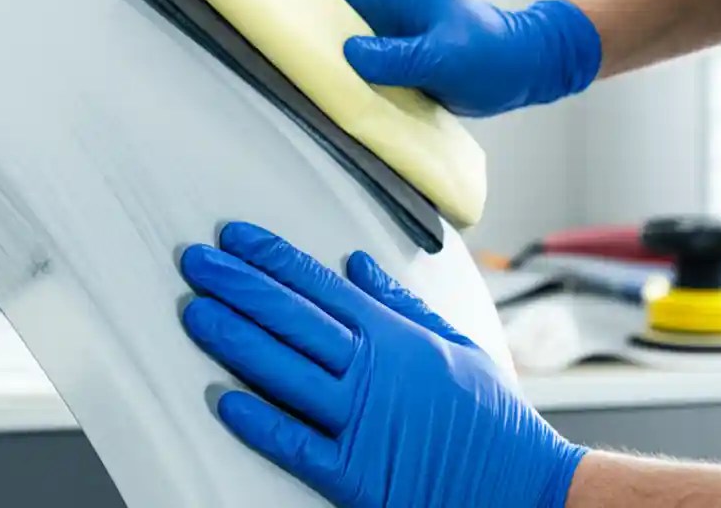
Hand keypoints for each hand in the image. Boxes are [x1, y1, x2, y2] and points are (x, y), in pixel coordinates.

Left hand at [179, 221, 586, 507]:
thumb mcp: (453, 343)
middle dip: (239, 286)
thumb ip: (400, 303)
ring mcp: (364, 422)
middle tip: (196, 262)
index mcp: (395, 336)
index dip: (271, 258)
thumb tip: (357, 263)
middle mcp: (375, 371)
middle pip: (292, 319)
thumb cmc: (490, 417)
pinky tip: (226, 400)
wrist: (525, 488)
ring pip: (286, 371)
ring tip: (195, 312)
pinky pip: (299, 444)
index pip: (319, 286)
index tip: (233, 237)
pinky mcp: (358, 475)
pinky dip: (262, 422)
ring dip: (236, 340)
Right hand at [299, 0, 602, 116]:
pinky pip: (342, 46)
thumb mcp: (446, 57)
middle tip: (258, 34)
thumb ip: (398, 57)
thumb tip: (351, 55)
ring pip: (326, 20)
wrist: (522, 67)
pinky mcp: (381, 45)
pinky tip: (311, 79)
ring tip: (277, 60)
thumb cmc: (492, 55)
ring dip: (306, 39)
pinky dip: (326, 59)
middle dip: (287, 8)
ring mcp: (379, 19)